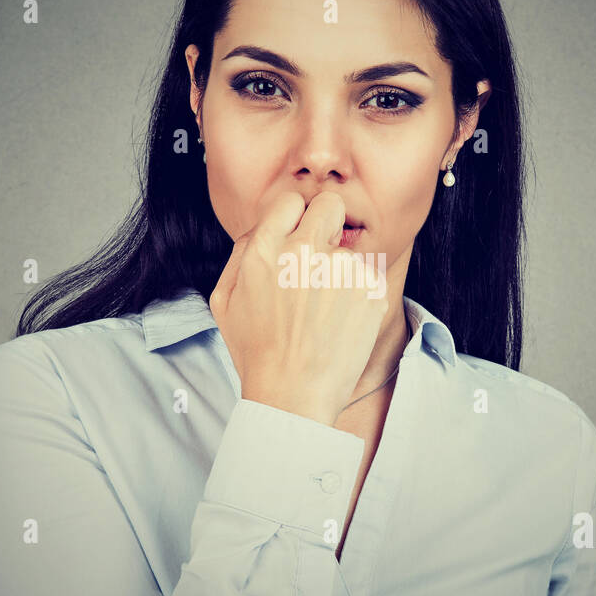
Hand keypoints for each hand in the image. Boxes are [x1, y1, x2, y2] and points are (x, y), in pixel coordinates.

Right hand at [209, 190, 389, 425]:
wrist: (293, 395)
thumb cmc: (256, 351)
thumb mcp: (225, 300)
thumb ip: (241, 252)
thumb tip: (264, 224)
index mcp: (265, 250)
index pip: (290, 201)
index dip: (295, 217)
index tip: (298, 234)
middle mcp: (304, 251)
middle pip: (330, 206)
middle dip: (327, 223)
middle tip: (322, 256)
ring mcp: (341, 269)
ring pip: (348, 251)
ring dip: (340, 272)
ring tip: (324, 313)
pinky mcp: (370, 288)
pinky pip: (366, 278)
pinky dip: (358, 295)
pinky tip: (340, 323)